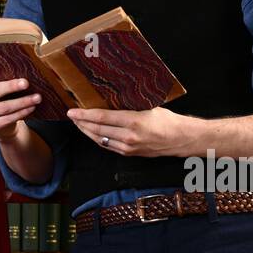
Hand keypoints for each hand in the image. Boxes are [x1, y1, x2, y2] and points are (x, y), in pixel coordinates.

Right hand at [0, 74, 40, 141]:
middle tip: (27, 83)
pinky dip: (21, 113)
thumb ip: (7, 79)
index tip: (16, 71)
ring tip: (36, 98)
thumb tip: (25, 71)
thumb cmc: (4, 100)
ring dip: (22, 102)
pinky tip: (31, 108)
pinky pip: (7, 119)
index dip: (2, 73)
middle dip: (12, 87)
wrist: (2, 123)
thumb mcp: (3, 88)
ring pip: (4, 107)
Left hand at [66, 105, 190, 156]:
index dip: (85, 115)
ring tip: (78, 124)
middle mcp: (129, 137)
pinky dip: (98, 139)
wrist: (181, 139)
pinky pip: (108, 146)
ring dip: (87, 132)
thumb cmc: (167, 120)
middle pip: (98, 130)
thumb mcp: (148, 107)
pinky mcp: (130, 154)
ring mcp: (129, 148)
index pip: (102, 118)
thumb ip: (128, 105)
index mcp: (134, 121)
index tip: (72, 112)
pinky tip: (92, 133)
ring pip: (100, 140)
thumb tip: (109, 97)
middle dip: (82, 123)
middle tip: (71, 116)